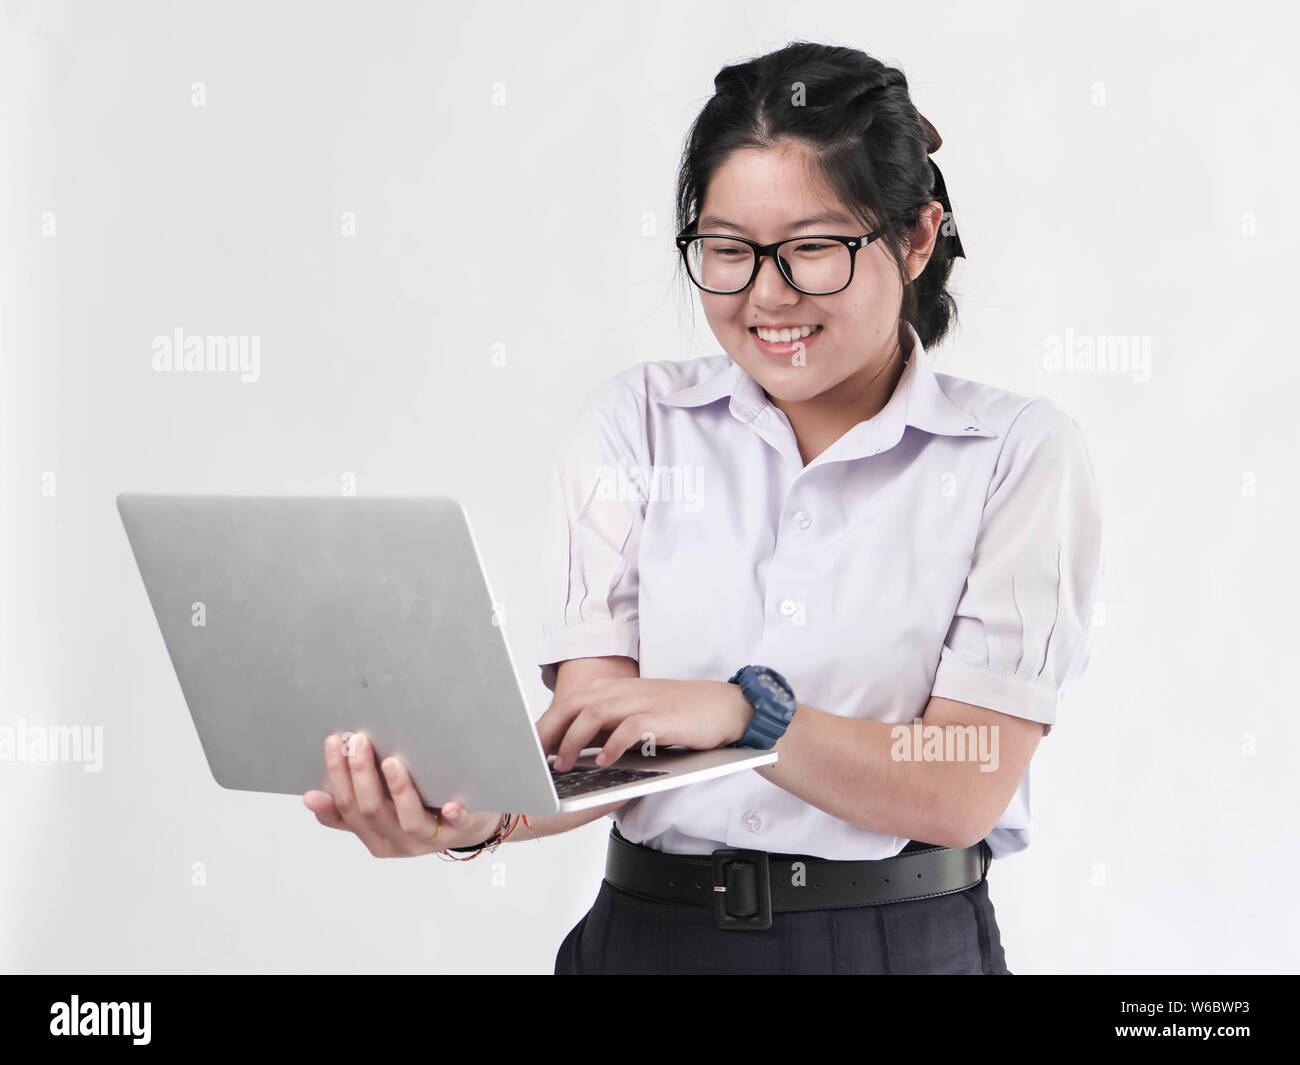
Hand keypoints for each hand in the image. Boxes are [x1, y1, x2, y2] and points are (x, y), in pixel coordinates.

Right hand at [304, 730, 504, 856]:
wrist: (471, 828)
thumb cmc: (422, 812)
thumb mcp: (381, 814)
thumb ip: (348, 810)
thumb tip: (310, 797)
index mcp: (374, 836)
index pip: (347, 808)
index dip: (337, 777)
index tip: (333, 744)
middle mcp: (398, 841)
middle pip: (372, 812)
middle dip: (361, 775)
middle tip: (358, 742)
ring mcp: (430, 838)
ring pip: (408, 820)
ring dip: (398, 790)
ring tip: (391, 762)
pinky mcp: (461, 830)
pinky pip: (456, 825)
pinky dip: (452, 815)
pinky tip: (450, 805)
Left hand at [537, 678, 752, 771]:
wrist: (724, 707)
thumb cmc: (679, 714)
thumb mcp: (638, 714)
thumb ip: (609, 724)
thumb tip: (577, 747)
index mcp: (614, 689)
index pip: (570, 703)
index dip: (546, 725)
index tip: (529, 749)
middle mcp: (622, 691)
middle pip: (573, 706)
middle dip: (550, 733)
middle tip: (535, 760)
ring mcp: (641, 702)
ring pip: (594, 715)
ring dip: (574, 741)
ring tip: (564, 764)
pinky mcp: (659, 717)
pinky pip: (628, 729)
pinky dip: (612, 746)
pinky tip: (604, 762)